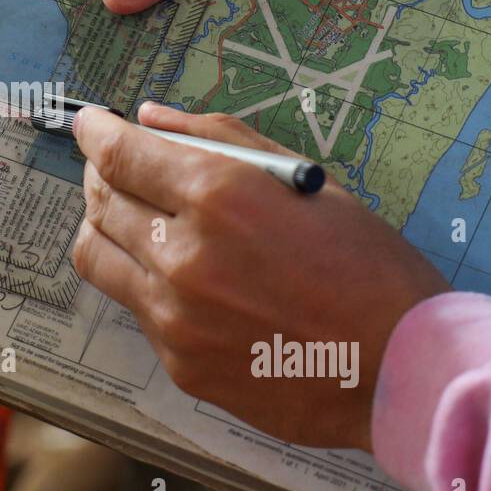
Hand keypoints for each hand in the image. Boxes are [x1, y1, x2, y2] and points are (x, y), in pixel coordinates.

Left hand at [70, 102, 448, 449]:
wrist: (401, 371)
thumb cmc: (366, 266)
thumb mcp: (304, 181)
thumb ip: (218, 140)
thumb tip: (150, 118)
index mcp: (218, 199)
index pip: (120, 155)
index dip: (95, 133)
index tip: (90, 124)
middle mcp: (182, 257)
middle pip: (100, 202)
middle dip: (100, 173)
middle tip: (116, 164)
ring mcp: (173, 318)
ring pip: (97, 256)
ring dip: (102, 224)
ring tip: (130, 213)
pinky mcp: (178, 363)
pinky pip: (134, 306)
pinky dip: (142, 278)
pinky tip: (177, 272)